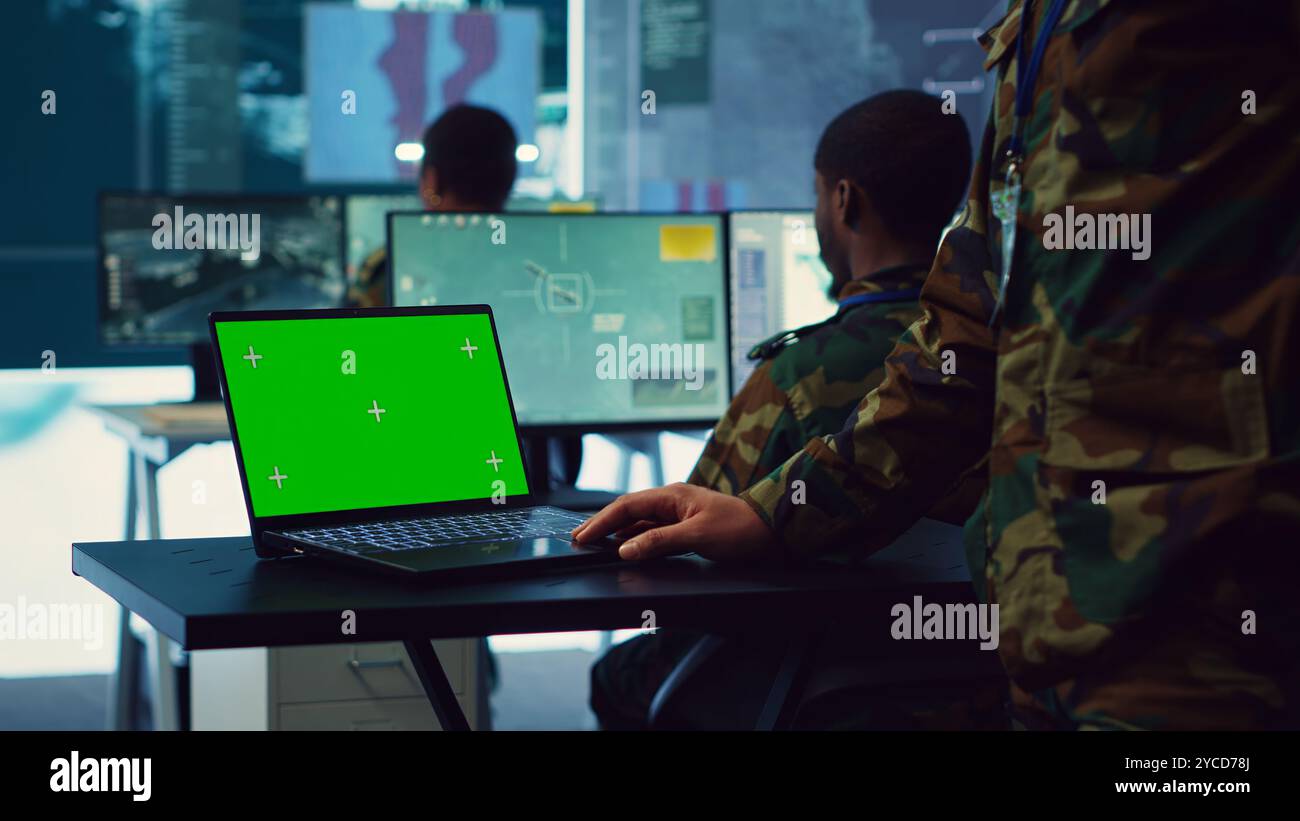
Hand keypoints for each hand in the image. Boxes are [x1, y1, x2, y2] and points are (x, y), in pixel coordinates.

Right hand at [571, 483, 776, 561]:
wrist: (774, 533)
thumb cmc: (741, 529)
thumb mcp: (697, 536)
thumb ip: (658, 541)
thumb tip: (624, 548)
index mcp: (673, 495)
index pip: (626, 506)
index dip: (600, 521)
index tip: (581, 537)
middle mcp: (673, 501)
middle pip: (628, 511)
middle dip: (602, 524)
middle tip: (578, 539)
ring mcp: (680, 514)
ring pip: (640, 522)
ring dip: (618, 533)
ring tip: (595, 544)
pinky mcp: (688, 528)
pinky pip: (654, 532)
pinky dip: (636, 540)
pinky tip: (627, 548)